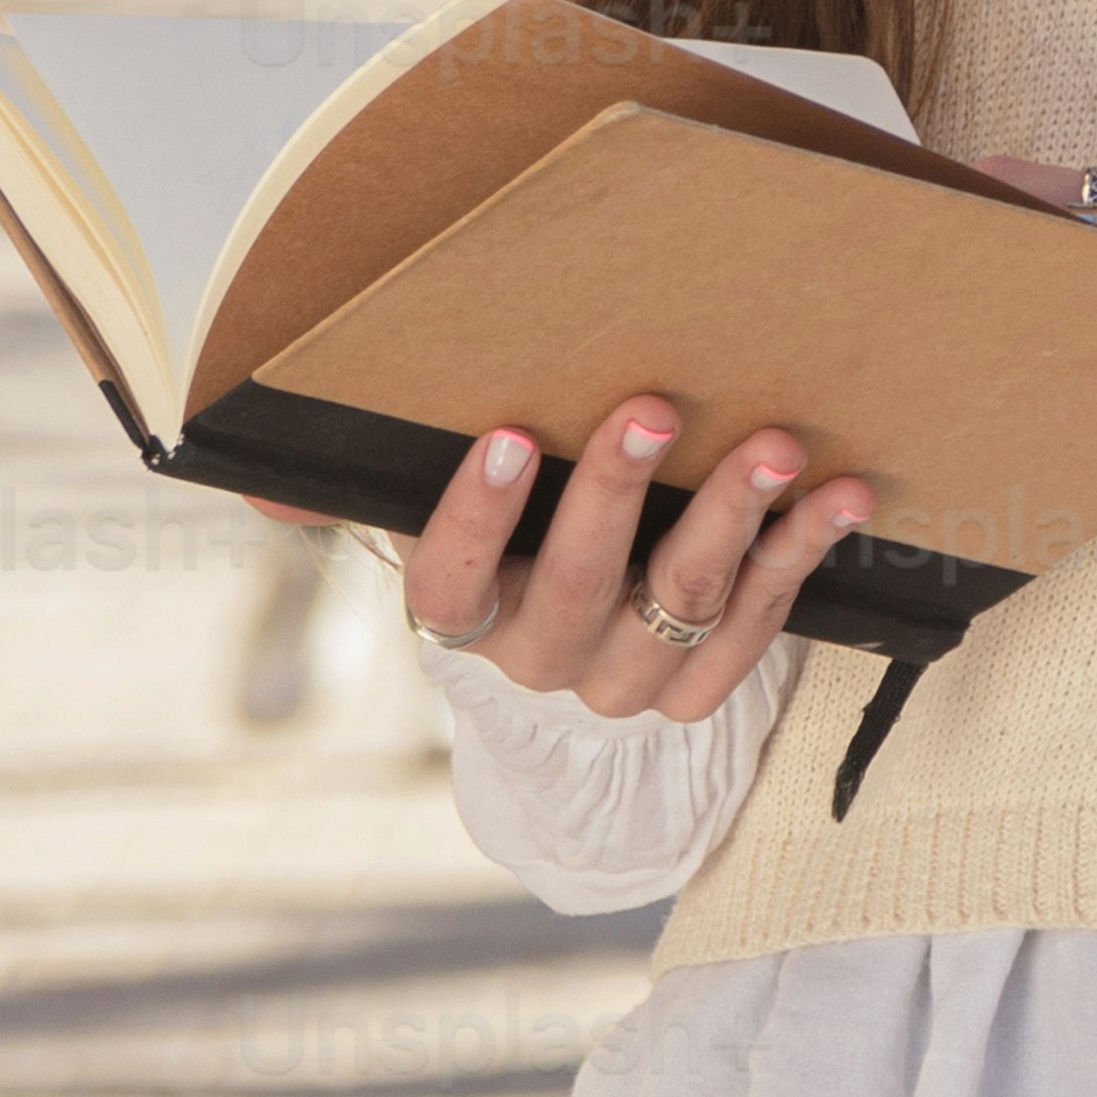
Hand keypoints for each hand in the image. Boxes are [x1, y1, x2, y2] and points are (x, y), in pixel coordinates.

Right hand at [374, 401, 877, 722]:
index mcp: (464, 620)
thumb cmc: (507, 552)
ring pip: (679, 605)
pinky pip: (757, 628)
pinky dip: (801, 556)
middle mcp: (540, 662)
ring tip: (773, 443)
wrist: (582, 665)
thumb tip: (254, 488)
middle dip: (617, 494)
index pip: (447, 585)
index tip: (512, 433)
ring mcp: (628, 682)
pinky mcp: (703, 689)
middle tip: (654, 407)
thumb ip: (358, 500)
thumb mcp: (438, 527)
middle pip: (575, 586)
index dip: (476, 517)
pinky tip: (842, 495)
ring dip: (731, 519)